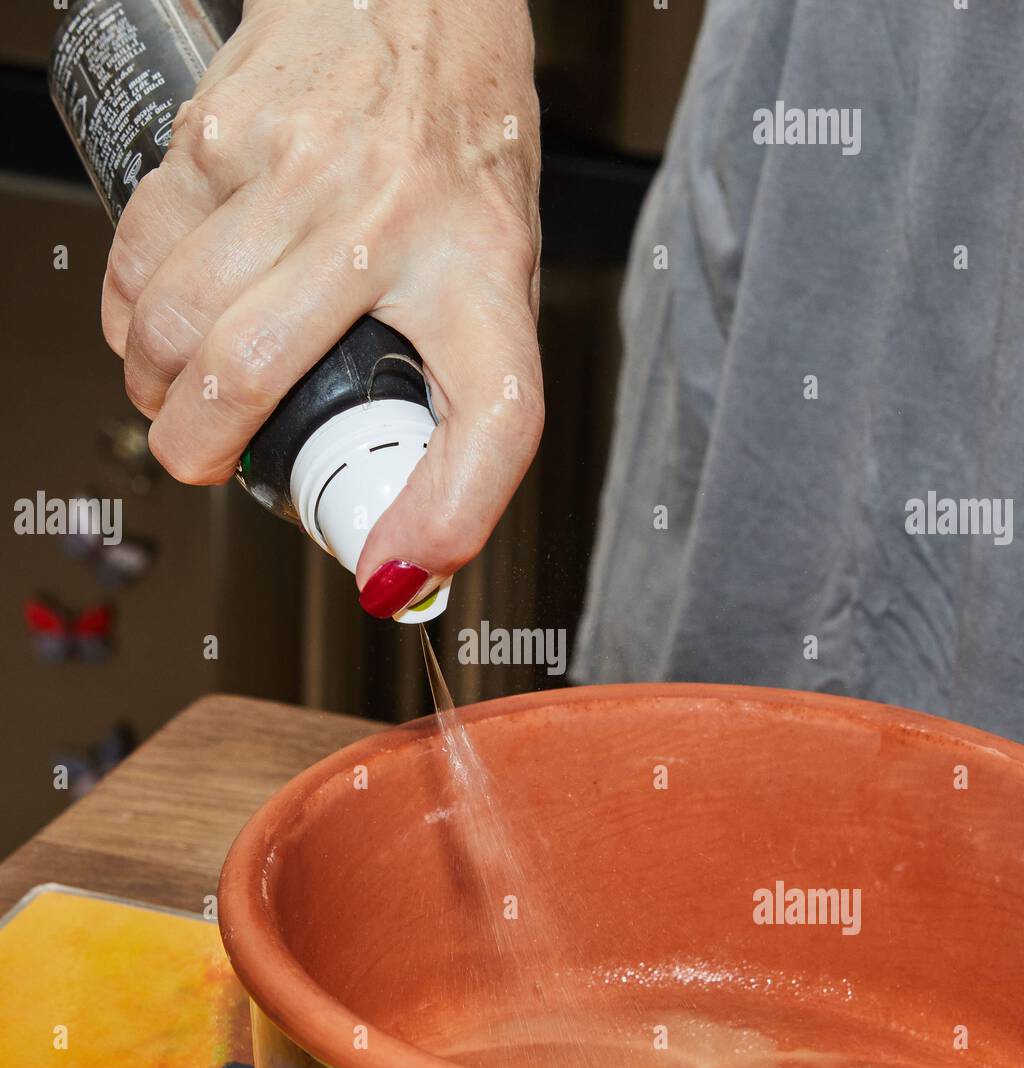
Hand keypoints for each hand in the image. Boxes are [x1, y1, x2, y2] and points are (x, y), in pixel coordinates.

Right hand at [102, 0, 542, 607]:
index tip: (394, 573)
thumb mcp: (496, 272)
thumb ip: (463, 397)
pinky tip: (153, 316)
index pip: (493, 413)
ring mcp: (298, 168)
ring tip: (171, 388)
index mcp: (485, 267)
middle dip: (197, 451)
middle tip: (201, 457)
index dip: (443, 517)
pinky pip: (139, 255)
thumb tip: (402, 540)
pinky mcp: (222, 129)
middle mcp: (393, 216)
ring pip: (175, 327)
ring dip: (154, 386)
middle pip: (251, 380)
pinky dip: (129, 313)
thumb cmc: (460, 143)